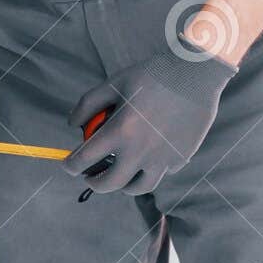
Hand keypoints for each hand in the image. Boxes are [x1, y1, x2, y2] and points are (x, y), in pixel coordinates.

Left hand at [62, 43, 237, 194]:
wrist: (195, 74)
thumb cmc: (150, 75)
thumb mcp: (113, 83)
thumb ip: (87, 105)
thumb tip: (72, 125)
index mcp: (120, 132)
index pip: (84, 160)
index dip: (70, 165)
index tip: (67, 165)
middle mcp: (141, 151)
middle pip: (110, 184)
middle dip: (94, 183)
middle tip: (90, 176)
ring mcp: (162, 159)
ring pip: (138, 188)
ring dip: (123, 185)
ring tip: (118, 175)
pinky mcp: (180, 158)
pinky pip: (160, 173)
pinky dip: (148, 170)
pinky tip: (146, 156)